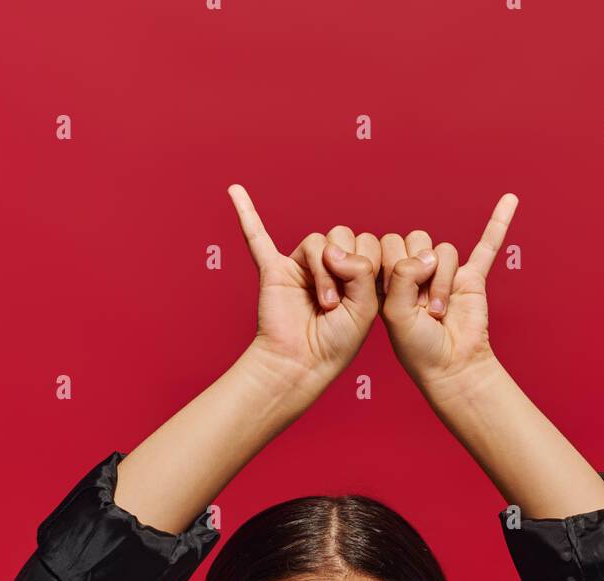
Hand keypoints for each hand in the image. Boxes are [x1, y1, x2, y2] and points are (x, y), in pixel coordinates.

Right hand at [228, 184, 381, 391]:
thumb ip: (361, 270)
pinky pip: (258, 238)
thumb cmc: (336, 343)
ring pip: (316, 241)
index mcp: (353, 274)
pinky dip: (247, 214)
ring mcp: (299, 267)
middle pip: (341, 236)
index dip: (368, 266)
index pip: (366, 244)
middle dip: (344, 267)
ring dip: (323, 272)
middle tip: (338, 303)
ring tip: (323, 302)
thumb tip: (333, 248)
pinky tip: (234, 192)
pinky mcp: (273, 271)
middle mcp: (327, 266)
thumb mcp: (365, 307)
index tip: (365, 297)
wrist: (303, 364)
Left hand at [378, 193, 518, 394]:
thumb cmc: (419, 347)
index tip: (397, 302)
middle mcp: (418, 270)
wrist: (451, 367)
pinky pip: (487, 246)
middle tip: (422, 309)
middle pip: (416, 241)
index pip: (390, 246)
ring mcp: (446, 273)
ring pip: (443, 250)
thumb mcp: (395, 312)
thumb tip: (428, 254)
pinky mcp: (473, 279)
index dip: (393, 269)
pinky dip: (498, 223)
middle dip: (420, 275)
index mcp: (392, 277)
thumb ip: (401, 276)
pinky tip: (510, 200)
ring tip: (440, 309)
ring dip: (442, 281)